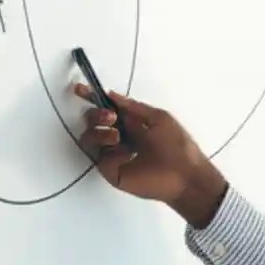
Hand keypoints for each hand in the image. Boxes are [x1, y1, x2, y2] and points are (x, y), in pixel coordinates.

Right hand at [74, 85, 228, 225]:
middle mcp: (120, 137)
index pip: (107, 109)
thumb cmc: (177, 145)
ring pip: (89, 137)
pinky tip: (125, 153)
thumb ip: (133, 106)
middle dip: (96, 114)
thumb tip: (111, 94)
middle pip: (93, 121)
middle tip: (111, 117)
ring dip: (98, 131)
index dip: (92, 98)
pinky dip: (108, 150)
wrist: (185, 175)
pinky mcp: (111, 170)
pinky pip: (98, 156)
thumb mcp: (158, 118)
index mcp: (132, 123)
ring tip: (116, 135)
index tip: (79, 89)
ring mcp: (114, 154)